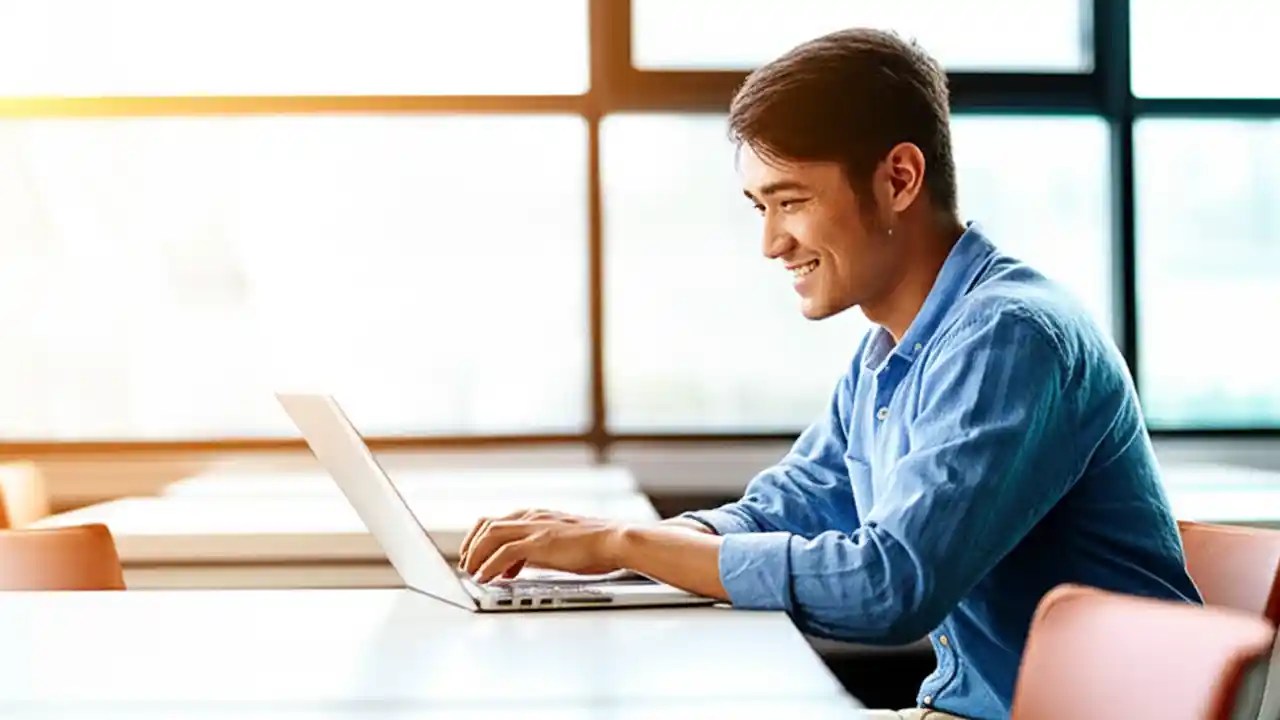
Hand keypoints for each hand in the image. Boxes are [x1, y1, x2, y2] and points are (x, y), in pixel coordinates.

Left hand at [458, 509, 625, 583]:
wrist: (615, 540)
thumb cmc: (596, 545)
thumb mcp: (561, 543)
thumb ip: (539, 550)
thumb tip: (520, 564)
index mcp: (537, 515)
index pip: (498, 521)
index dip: (480, 538)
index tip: (475, 555)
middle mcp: (532, 517)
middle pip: (487, 525)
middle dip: (472, 546)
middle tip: (467, 565)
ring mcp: (534, 528)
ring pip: (490, 535)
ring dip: (476, 555)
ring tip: (472, 573)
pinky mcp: (539, 543)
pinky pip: (503, 553)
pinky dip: (490, 565)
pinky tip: (486, 578)